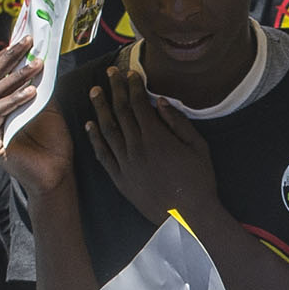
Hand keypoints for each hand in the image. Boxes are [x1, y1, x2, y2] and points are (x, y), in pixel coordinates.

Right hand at [0, 39, 71, 195]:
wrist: (56, 174)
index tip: (24, 37)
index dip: (7, 55)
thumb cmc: (52, 142)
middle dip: (8, 58)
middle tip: (27, 42)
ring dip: (16, 78)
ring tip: (36, 67)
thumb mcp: (47, 106)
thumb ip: (39, 85)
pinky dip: (14, 102)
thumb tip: (40, 55)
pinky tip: (31, 94)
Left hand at [85, 69, 218, 221]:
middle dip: (115, 90)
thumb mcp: (198, 147)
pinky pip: (103, 155)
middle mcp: (136, 147)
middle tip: (109, 73)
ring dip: (100, 108)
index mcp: (156, 137)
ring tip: (94, 92)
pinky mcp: (120, 179)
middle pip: (121, 112)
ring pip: (108, 130)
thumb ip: (178, 122)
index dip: (133, 86)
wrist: (188, 216)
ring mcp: (125, 163)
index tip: (131, 73)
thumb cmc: (199, 181)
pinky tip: (89, 125)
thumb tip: (161, 101)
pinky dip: (94, 138)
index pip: (139, 104)